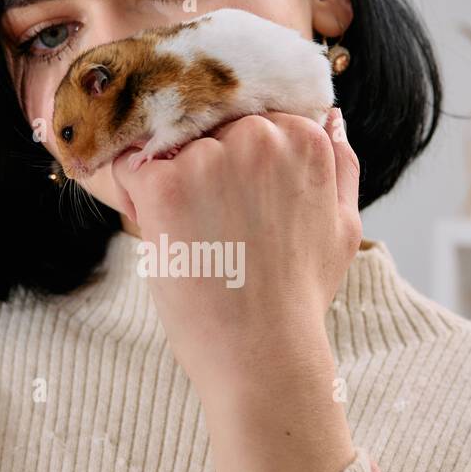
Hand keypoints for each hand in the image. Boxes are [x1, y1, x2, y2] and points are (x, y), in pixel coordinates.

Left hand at [112, 108, 360, 400]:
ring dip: (167, 182)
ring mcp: (209, 158)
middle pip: (206, 126)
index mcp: (303, 137)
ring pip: (168, 148)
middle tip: (211, 223)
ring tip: (190, 236)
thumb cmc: (300, 297)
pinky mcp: (165, 187)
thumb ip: (339, 164)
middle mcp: (259, 135)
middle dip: (200, 164)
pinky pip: (128, 168)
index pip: (248, 117)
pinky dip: (133, 197)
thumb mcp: (342, 226)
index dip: (234, 156)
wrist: (264, 354)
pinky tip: (159, 232)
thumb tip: (330, 117)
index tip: (236, 200)